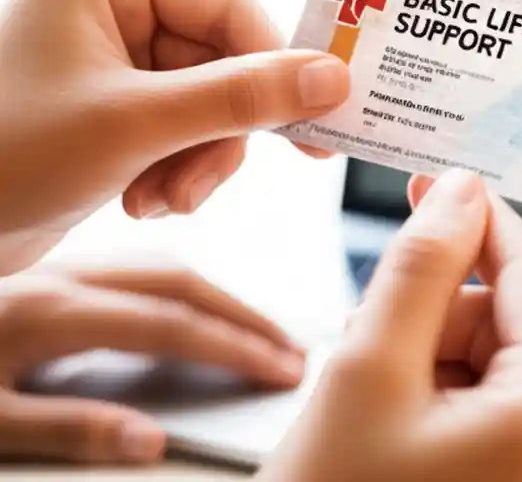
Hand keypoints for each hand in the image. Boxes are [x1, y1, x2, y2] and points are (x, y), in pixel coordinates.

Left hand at [0, 0, 350, 272]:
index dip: (277, 63)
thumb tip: (335, 79)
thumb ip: (243, 98)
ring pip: (212, 102)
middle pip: (225, 59)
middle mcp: (108, 2)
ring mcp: (111, 55)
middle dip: (219, 132)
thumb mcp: (139, 126)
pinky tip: (142, 199)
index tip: (319, 117)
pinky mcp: (113, 104)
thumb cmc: (11, 157)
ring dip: (200, 160)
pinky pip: (186, 127)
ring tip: (162, 199)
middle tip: (209, 182)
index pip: (227, 4)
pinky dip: (178, 170)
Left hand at [0, 266, 304, 463]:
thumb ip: (69, 430)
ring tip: (258, 331)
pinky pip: (134, 267)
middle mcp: (62, 277)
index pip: (170, 325)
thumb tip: (152, 440)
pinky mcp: (45, 275)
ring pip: (159, 265)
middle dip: (245, 315)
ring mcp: (54, 269)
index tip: (281, 370)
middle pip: (179, 280)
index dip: (234, 348)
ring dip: (217, 297)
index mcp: (51, 311)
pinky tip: (193, 312)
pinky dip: (182, 287)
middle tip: (292, 349)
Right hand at [258, 170, 521, 481]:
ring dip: (437, 365)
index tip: (438, 182)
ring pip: (503, 372)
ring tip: (373, 409)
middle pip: (517, 327)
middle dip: (443, 316)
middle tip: (369, 340)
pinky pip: (500, 420)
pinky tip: (395, 434)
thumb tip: (461, 193)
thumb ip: (420, 268)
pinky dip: (447, 407)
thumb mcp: (365, 373)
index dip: (481, 220)